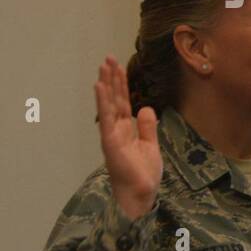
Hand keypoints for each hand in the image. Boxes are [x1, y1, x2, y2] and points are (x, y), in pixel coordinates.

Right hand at [94, 55, 161, 220]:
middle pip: (114, 98)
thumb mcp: (150, 145)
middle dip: (112, 78)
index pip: (123, 101)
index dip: (121, 84)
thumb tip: (146, 107)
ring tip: (104, 66)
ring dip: (106, 84)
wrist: (141, 192)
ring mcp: (112, 134)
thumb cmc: (143, 173)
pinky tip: (101, 87)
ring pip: (108, 104)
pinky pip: (106, 118)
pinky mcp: (110, 141)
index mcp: (126, 129)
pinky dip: (103, 102)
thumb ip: (147, 126)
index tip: (119, 66)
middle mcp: (116, 129)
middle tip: (108, 58)